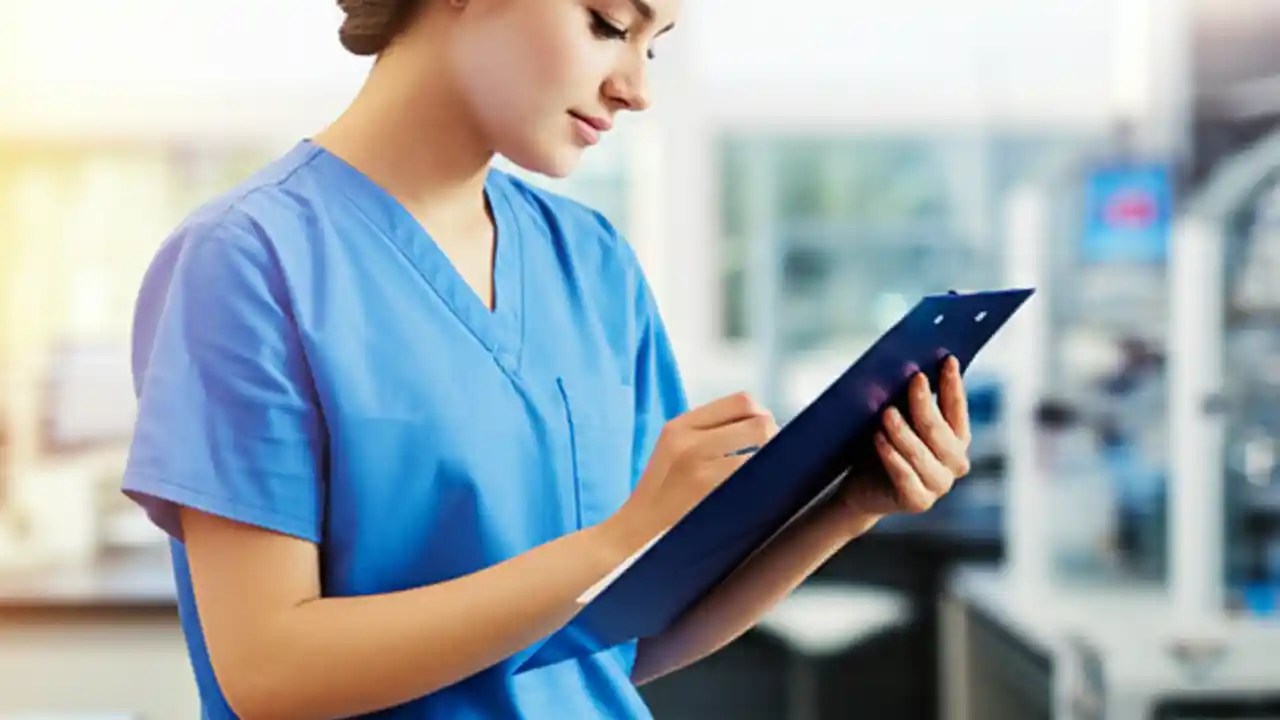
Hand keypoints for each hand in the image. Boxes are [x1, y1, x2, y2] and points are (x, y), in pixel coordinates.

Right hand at [617, 392, 778, 535]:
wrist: (632, 536)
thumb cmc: (661, 496)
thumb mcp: (673, 450)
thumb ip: (709, 432)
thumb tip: (765, 425)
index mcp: (679, 426)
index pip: (742, 401)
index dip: (761, 415)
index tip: (763, 436)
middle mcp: (689, 440)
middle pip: (760, 422)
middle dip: (774, 440)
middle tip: (771, 461)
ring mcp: (699, 468)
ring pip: (763, 452)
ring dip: (773, 466)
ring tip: (765, 481)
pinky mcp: (709, 495)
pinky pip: (755, 481)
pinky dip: (765, 488)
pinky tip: (757, 499)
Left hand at [833, 356, 972, 521]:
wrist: (861, 488)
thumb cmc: (882, 445)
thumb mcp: (896, 419)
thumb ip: (907, 400)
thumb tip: (908, 367)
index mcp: (956, 439)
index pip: (958, 409)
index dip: (954, 384)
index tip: (946, 359)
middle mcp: (955, 463)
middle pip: (940, 431)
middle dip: (927, 404)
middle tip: (914, 379)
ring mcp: (938, 485)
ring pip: (923, 454)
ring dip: (904, 432)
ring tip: (887, 413)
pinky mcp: (917, 501)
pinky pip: (905, 477)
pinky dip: (892, 457)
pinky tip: (879, 440)